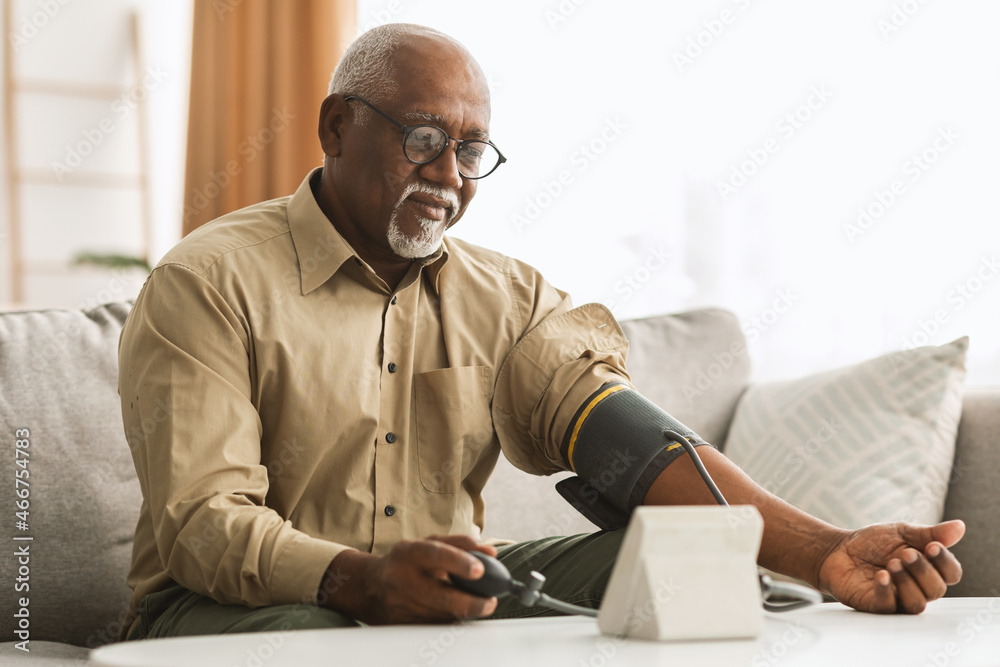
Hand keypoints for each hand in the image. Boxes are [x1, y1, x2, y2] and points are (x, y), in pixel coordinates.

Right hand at [324, 535, 498, 623]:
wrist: (371, 586)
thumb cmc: (407, 561)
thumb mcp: (429, 544)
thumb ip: (460, 545)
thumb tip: (490, 552)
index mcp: (408, 553)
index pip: (435, 555)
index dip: (458, 562)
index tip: (480, 570)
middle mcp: (402, 579)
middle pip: (439, 596)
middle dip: (469, 602)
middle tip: (490, 602)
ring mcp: (401, 605)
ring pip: (440, 615)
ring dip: (464, 613)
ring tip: (480, 606)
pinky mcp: (402, 624)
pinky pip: (433, 626)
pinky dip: (451, 621)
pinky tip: (460, 615)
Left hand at [817, 520, 964, 613]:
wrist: (837, 549)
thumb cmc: (872, 543)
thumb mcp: (900, 532)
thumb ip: (928, 533)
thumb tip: (959, 527)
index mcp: (928, 569)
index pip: (951, 574)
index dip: (945, 562)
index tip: (932, 546)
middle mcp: (917, 587)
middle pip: (936, 590)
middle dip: (923, 571)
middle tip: (906, 554)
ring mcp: (898, 599)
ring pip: (917, 603)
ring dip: (907, 582)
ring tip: (891, 563)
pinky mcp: (876, 606)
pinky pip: (889, 607)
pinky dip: (887, 591)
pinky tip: (881, 576)